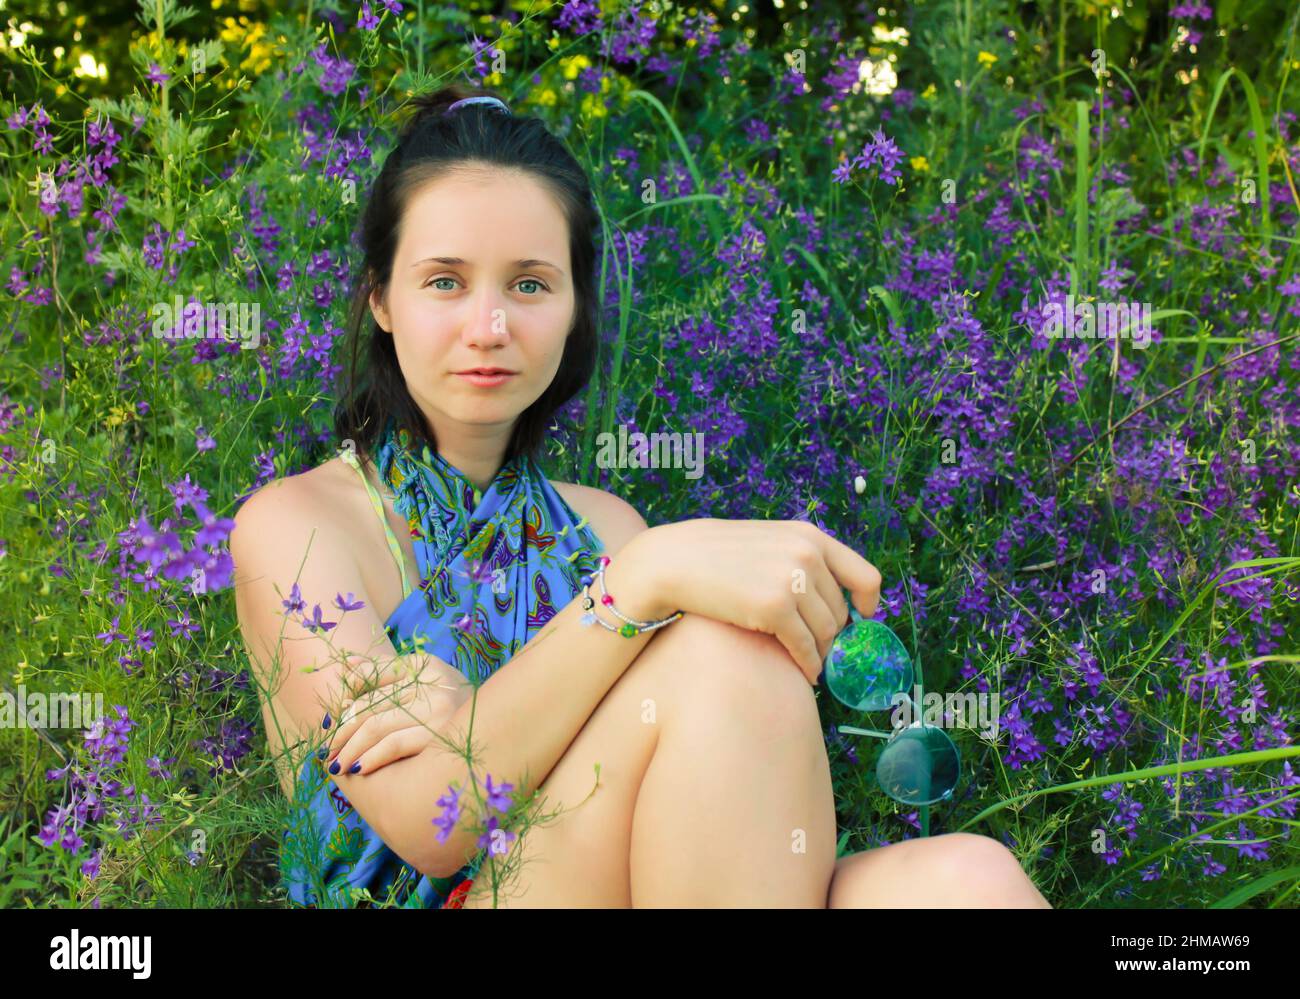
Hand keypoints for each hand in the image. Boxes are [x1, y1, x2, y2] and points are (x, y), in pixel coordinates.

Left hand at [321, 655, 465, 776]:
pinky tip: (359, 768)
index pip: (371, 676)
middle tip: (325, 749)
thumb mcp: (424, 678)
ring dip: (349, 748)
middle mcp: (431, 682)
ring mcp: (437, 709)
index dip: (344, 699)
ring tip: (335, 765)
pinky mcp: (440, 737)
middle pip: (370, 705)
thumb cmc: (453, 704)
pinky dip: (372, 757)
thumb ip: (384, 671)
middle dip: (341, 730)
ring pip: (376, 726)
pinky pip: (395, 745)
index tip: (326, 722)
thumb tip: (343, 665)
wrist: (499, 728)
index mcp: (423, 664)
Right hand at [619, 519, 882, 684]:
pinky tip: (804, 672)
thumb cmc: (716, 556)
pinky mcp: (774, 609)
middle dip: (831, 634)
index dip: (867, 604)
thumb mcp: (767, 542)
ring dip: (820, 653)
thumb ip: (801, 560)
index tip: (861, 618)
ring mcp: (792, 581)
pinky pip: (806, 648)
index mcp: (809, 536)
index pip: (865, 576)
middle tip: (818, 648)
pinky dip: (809, 665)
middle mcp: (807, 555)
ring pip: (826, 634)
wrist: (672, 561)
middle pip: (841, 613)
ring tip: (809, 661)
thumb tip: (833, 600)